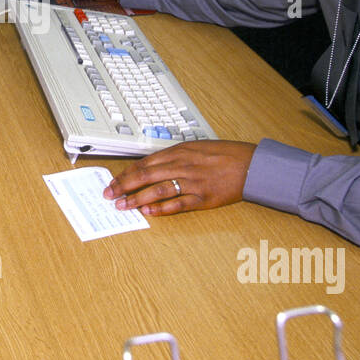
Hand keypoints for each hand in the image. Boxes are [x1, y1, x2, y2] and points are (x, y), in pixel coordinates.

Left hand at [102, 141, 257, 215]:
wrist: (250, 164)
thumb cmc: (223, 154)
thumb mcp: (196, 147)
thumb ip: (174, 156)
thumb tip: (150, 166)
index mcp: (179, 152)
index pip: (144, 163)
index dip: (126, 173)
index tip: (113, 181)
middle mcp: (182, 165)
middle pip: (145, 176)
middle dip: (124, 186)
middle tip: (110, 195)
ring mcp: (192, 182)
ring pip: (157, 190)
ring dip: (137, 199)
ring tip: (123, 206)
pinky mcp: (203, 198)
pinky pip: (178, 204)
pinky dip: (162, 208)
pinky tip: (149, 212)